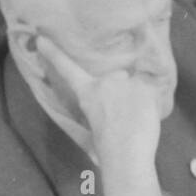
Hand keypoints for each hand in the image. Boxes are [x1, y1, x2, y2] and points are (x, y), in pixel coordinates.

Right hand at [36, 34, 162, 163]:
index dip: (54, 54)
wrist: (125, 157)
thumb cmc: (107, 153)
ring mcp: (125, 82)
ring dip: (140, 99)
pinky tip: (147, 119)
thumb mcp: (92, 132)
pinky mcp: (145, 86)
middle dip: (124, 91)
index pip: (68, 70)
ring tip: (138, 122)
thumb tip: (107, 116)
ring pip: (137, 86)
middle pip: (118, 78)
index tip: (41, 39)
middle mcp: (104, 82)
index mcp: (88, 95)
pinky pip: (153, 92)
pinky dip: (153, 105)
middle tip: (127, 117)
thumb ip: (98, 113)